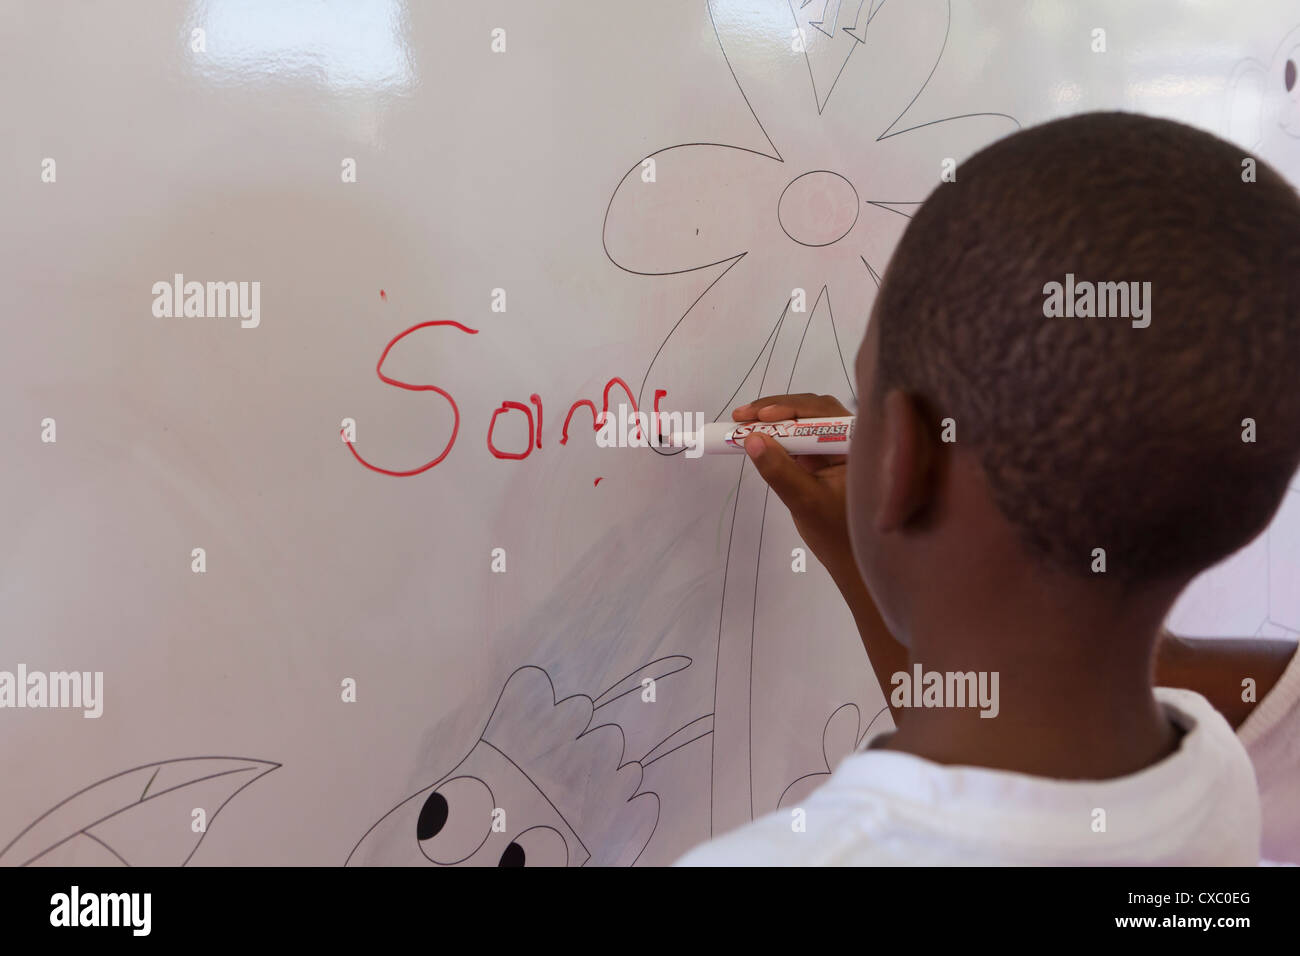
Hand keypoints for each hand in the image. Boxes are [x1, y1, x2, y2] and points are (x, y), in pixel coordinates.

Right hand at [736, 395, 907, 719]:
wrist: (855, 562)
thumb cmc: (838, 535)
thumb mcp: (805, 501)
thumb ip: (779, 470)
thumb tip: (752, 439)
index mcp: (859, 442)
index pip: (820, 410)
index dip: (785, 407)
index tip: (755, 416)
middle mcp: (852, 437)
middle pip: (811, 409)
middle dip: (773, 410)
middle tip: (740, 417)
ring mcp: (839, 446)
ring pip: (805, 421)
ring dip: (774, 420)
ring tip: (743, 424)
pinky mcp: (827, 457)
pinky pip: (803, 437)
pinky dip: (780, 436)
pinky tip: (758, 438)